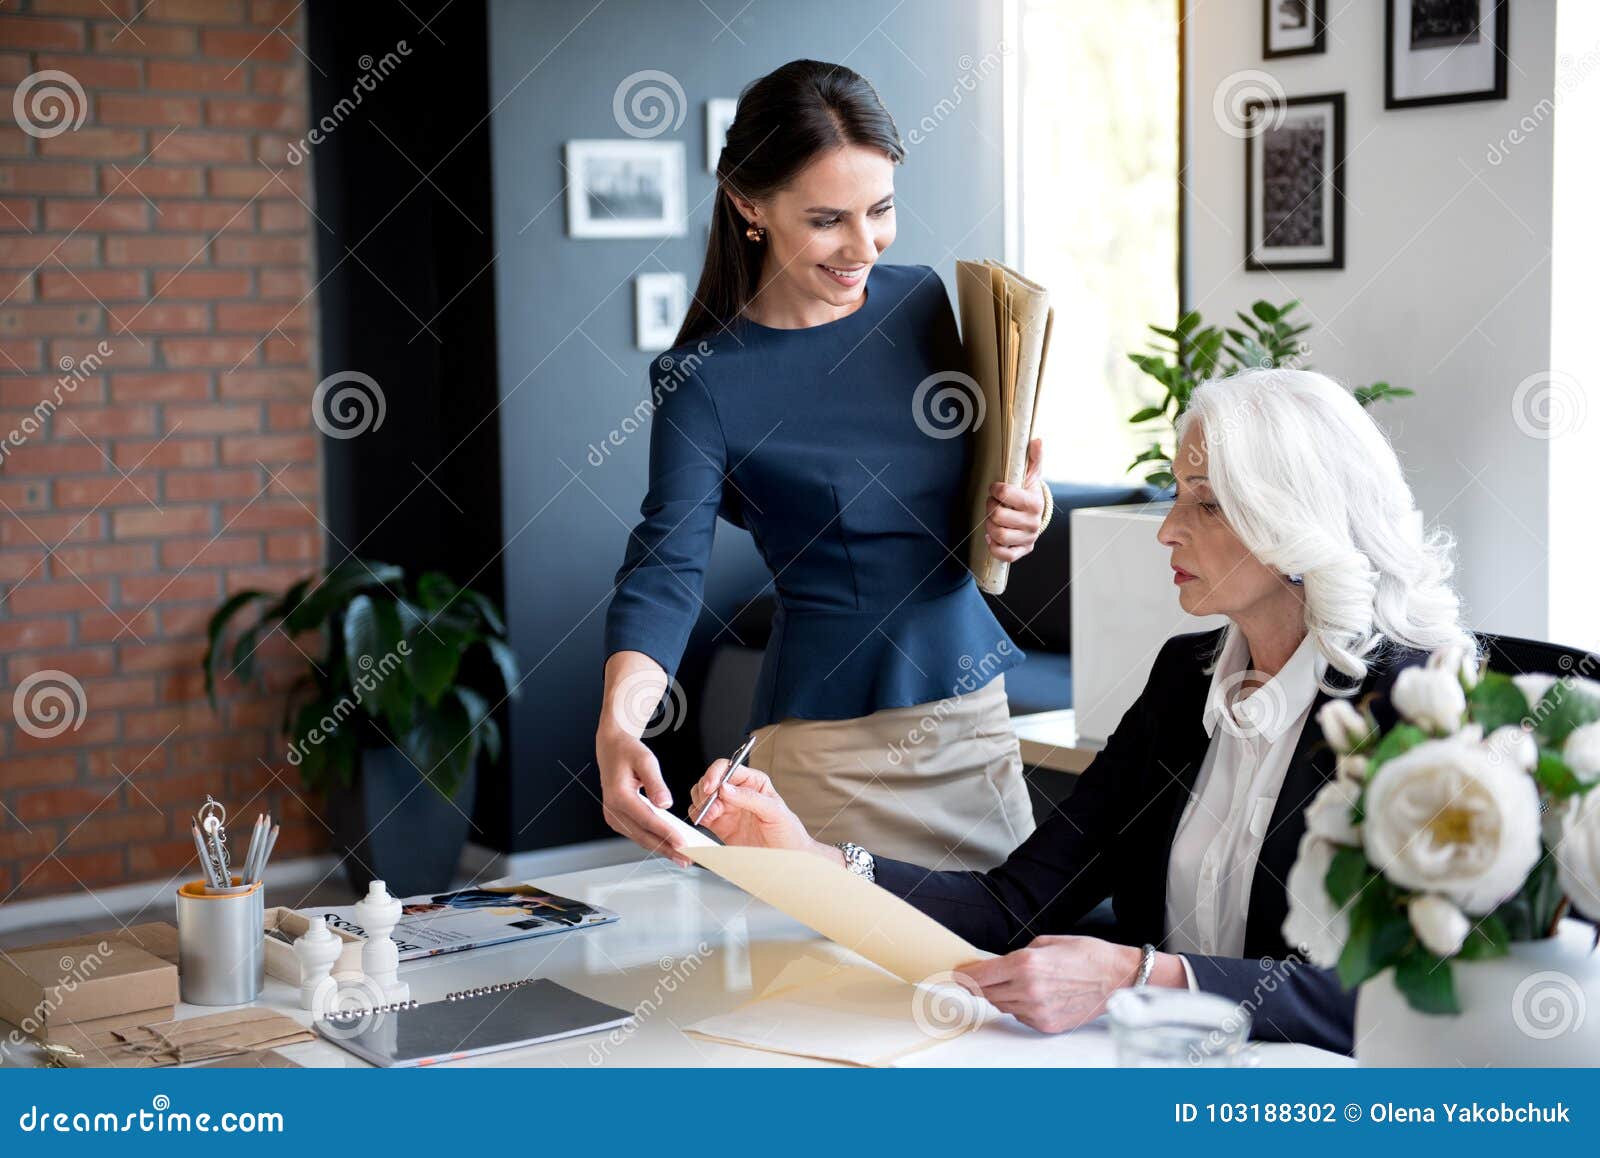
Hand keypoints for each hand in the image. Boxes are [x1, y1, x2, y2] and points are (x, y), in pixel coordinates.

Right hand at [597, 726, 692, 867]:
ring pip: (640, 838)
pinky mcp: (616, 818)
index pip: (647, 820)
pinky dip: (653, 840)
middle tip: (686, 858)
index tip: (682, 843)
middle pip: (643, 836)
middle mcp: (613, 810)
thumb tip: (665, 803)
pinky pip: (637, 833)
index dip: (666, 834)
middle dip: (666, 849)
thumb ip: (656, 783)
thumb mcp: (645, 760)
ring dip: (661, 848)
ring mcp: (613, 816)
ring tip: (681, 856)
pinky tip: (667, 845)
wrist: (610, 748)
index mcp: (619, 796)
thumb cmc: (626, 751)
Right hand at [688, 760, 819, 853]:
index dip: (716, 774)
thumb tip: (726, 788)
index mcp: (753, 782)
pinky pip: (700, 815)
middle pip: (711, 781)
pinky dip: (697, 816)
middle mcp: (738, 792)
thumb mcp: (775, 811)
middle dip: (706, 792)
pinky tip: (705, 822)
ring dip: (700, 804)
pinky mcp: (719, 825)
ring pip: (702, 796)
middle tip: (711, 806)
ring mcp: (727, 808)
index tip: (711, 787)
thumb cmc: (788, 832)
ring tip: (711, 816)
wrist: (787, 859)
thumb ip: (750, 798)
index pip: (728, 768)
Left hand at [955, 935, 1177, 1033]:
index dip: (963, 975)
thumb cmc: (1085, 955)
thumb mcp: (1045, 943)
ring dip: (1001, 994)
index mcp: (1025, 964)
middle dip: (980, 985)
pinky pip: (1021, 1016)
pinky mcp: (1046, 1025)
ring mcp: (1037, 1011)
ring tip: (1018, 982)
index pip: (980, 975)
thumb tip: (996, 967)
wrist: (1116, 977)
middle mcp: (1028, 990)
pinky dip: (1020, 1006)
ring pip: (1002, 1005)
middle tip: (978, 977)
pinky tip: (1035, 995)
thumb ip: (1016, 956)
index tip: (954, 974)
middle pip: (986, 993)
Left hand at [986, 437, 1045, 562]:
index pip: (1006, 495)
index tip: (996, 489)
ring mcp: (1028, 538)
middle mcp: (1033, 522)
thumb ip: (1033, 458)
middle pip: (998, 516)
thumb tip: (1036, 440)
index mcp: (1034, 503)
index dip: (996, 490)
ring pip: (998, 535)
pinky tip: (991, 536)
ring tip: (992, 518)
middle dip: (990, 507)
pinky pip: (1004, 554)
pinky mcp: (1022, 551)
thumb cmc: (1028, 493)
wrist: (1035, 516)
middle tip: (992, 503)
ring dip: (989, 525)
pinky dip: (994, 546)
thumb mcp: (1031, 474)